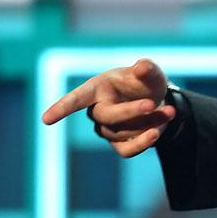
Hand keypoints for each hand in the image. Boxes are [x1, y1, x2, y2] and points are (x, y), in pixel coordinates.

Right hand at [40, 58, 176, 157]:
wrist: (158, 99)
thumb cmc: (145, 82)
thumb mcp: (150, 72)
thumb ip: (147, 69)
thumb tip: (142, 66)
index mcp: (97, 88)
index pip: (76, 99)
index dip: (62, 107)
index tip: (46, 119)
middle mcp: (97, 110)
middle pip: (106, 116)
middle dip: (131, 111)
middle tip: (153, 103)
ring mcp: (107, 129)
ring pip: (122, 132)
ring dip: (149, 123)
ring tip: (170, 111)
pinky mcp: (119, 144)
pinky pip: (126, 150)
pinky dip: (143, 143)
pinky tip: (157, 133)